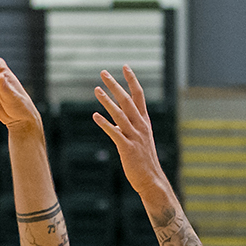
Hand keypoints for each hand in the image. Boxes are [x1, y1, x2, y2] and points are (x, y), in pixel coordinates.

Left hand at [92, 67, 176, 203]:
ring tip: (96, 89)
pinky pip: (114, 133)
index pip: (139, 95)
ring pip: (120, 114)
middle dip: (115, 85)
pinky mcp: (127, 148)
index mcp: (144, 121)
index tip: (125, 66)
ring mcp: (134, 136)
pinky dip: (105, 123)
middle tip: (103, 72)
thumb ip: (126, 128)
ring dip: (107, 101)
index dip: (132, 80)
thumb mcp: (137, 140)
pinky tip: (95, 116)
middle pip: (127, 100)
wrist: (151, 179)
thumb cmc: (142, 160)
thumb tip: (113, 122)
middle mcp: (140, 126)